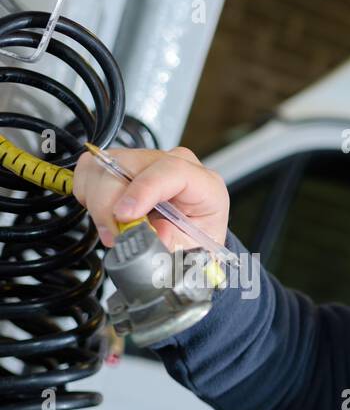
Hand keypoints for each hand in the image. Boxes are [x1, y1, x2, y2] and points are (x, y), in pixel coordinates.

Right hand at [72, 146, 229, 250]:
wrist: (191, 233)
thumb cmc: (196, 237)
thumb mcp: (195, 249)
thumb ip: (176, 243)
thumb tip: (155, 237)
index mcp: (203, 183)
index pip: (171, 171)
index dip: (142, 191)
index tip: (124, 216)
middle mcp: (173, 163)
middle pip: (126, 165)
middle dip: (110, 204)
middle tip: (115, 235)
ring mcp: (145, 160)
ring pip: (102, 165)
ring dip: (97, 202)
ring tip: (112, 228)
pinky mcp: (121, 163)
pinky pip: (90, 168)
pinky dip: (87, 193)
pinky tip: (104, 213)